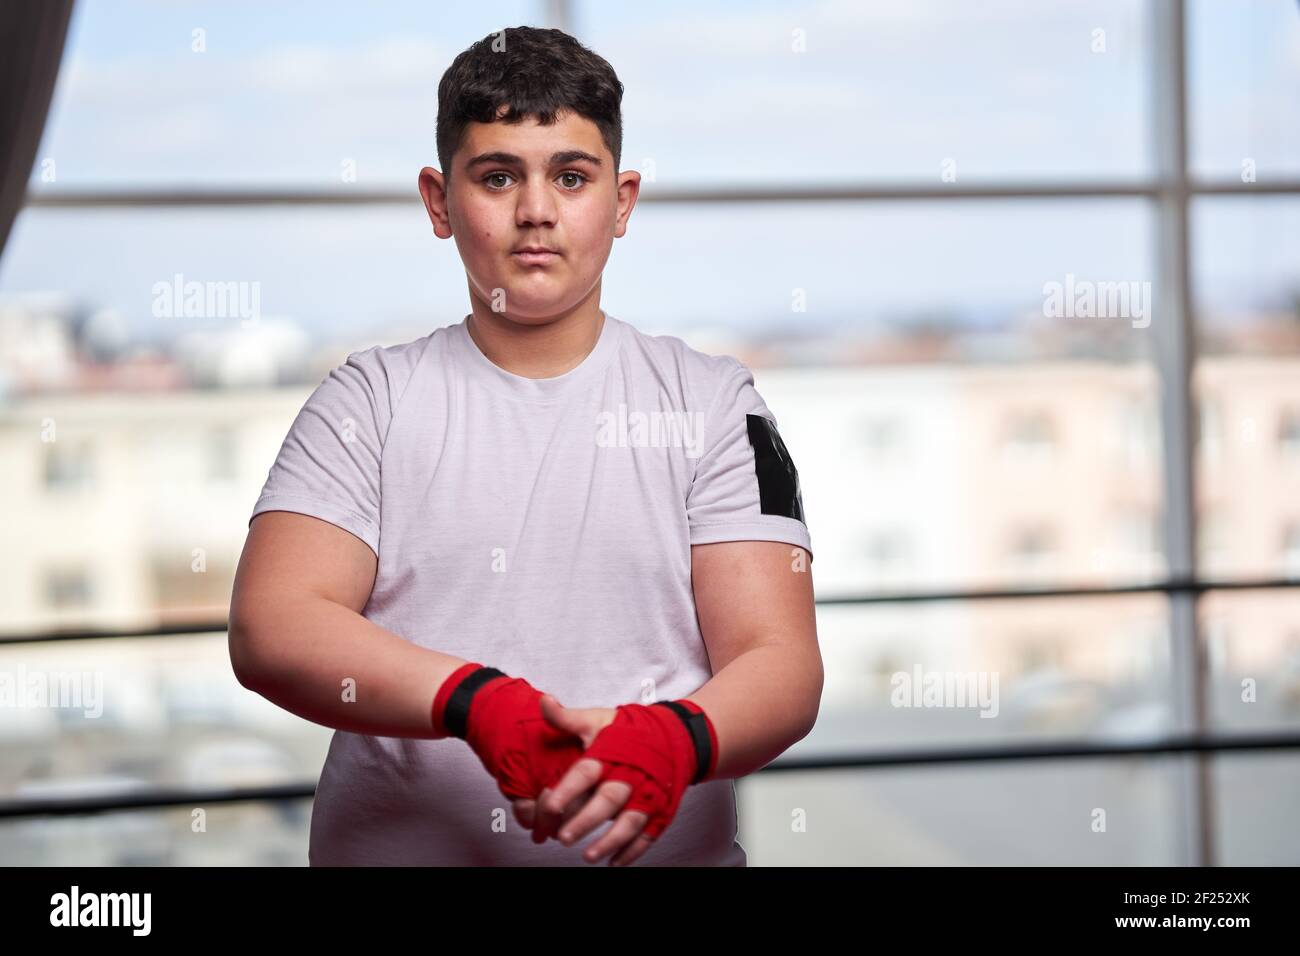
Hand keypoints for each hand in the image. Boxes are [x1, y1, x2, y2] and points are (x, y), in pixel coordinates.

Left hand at [510, 696, 656, 865]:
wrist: (676, 737)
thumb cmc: (629, 731)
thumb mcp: (596, 720)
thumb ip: (566, 718)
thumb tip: (543, 702)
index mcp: (611, 753)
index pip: (587, 771)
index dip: (569, 788)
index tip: (549, 803)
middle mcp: (631, 776)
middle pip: (608, 800)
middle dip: (586, 820)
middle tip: (563, 837)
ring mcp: (648, 795)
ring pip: (630, 822)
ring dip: (610, 841)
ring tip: (589, 855)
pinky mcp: (660, 810)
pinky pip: (648, 834)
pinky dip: (632, 851)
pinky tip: (615, 862)